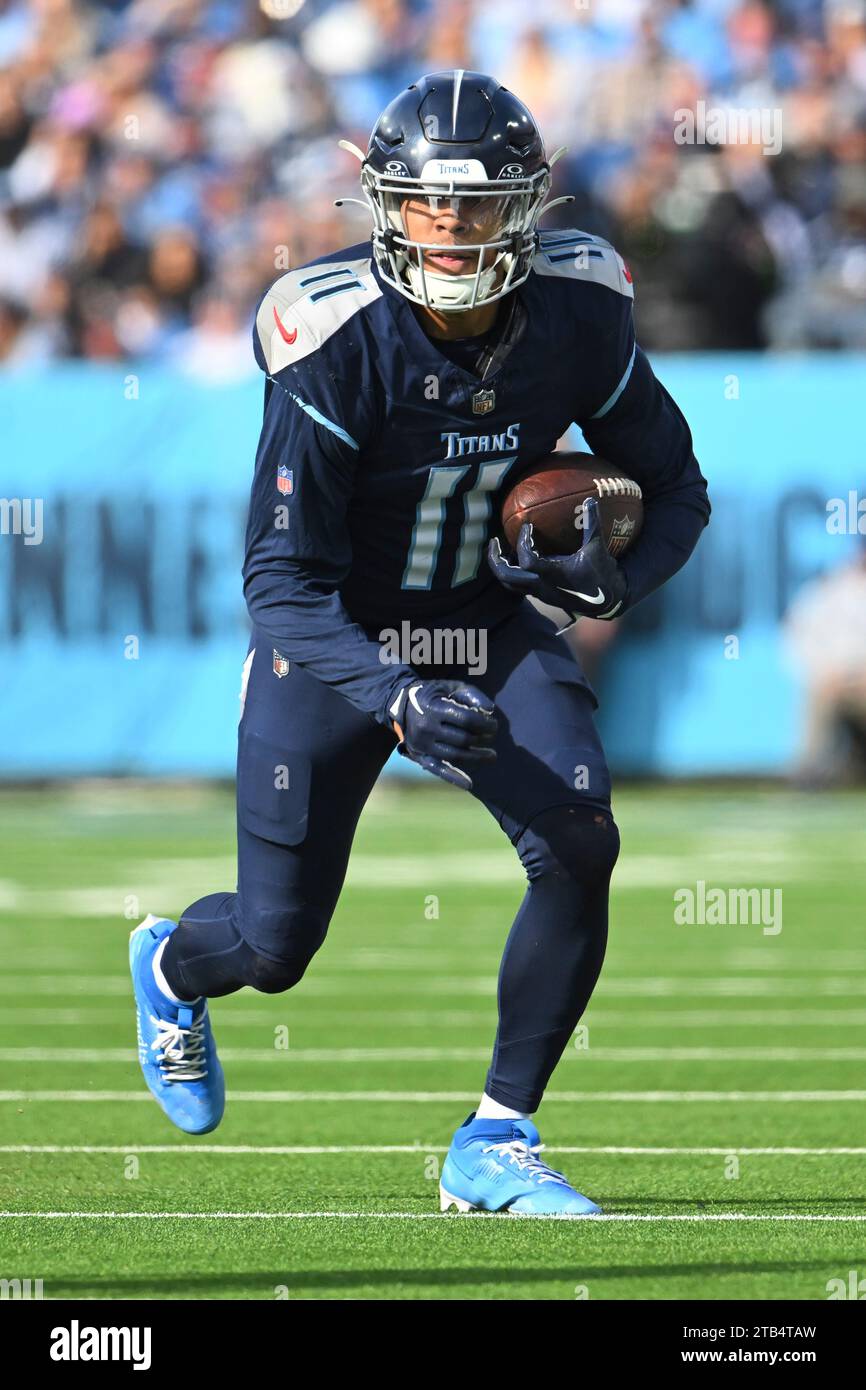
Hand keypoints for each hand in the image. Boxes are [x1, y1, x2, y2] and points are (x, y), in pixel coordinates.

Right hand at [389, 680, 497, 789]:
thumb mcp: (451, 687)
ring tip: (491, 756)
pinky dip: (453, 777)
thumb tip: (490, 711)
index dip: (485, 724)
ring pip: (454, 755)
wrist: (402, 705)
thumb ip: (471, 695)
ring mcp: (422, 744)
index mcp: (434, 708)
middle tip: (491, 738)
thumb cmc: (433, 695)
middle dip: (482, 739)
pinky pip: (438, 769)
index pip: (466, 720)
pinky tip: (468, 783)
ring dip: (476, 757)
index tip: (494, 725)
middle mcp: (426, 728)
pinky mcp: (420, 755)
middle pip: (462, 739)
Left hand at [487, 496, 626, 619]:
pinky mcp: (542, 595)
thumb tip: (590, 500)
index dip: (523, 542)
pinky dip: (512, 571)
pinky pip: (518, 586)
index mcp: (553, 575)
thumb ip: (592, 524)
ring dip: (501, 567)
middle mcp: (543, 587)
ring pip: (509, 584)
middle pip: (507, 577)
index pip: (527, 560)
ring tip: (500, 550)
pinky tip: (517, 557)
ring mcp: (540, 593)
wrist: (607, 602)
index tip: (528, 526)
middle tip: (494, 541)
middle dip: (496, 559)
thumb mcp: (597, 547)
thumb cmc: (602, 573)